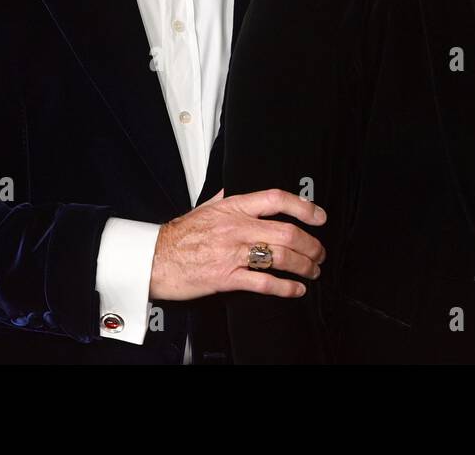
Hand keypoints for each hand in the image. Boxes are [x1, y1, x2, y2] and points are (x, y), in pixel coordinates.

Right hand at [148, 188, 326, 301]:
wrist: (155, 259)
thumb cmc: (179, 235)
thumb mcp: (206, 206)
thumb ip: (227, 196)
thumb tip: (241, 185)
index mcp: (234, 207)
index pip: (276, 199)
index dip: (304, 207)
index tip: (319, 216)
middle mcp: (237, 228)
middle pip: (287, 232)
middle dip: (311, 245)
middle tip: (319, 252)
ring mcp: (233, 253)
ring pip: (281, 257)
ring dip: (304, 266)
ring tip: (313, 271)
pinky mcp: (227, 278)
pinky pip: (264, 282)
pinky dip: (286, 288)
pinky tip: (296, 289)